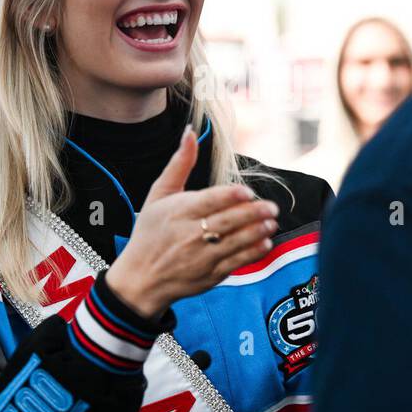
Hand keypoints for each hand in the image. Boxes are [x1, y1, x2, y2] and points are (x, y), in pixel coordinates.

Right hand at [107, 127, 278, 317]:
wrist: (140, 278)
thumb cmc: (149, 232)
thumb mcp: (158, 194)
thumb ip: (179, 164)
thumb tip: (190, 132)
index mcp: (177, 212)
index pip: (207, 202)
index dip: (229, 197)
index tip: (247, 192)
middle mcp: (189, 235)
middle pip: (225, 222)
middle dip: (252, 214)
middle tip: (271, 207)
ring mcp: (200, 257)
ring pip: (234, 243)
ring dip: (256, 232)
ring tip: (272, 221)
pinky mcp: (209, 275)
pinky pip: (235, 263)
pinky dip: (252, 253)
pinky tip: (264, 243)